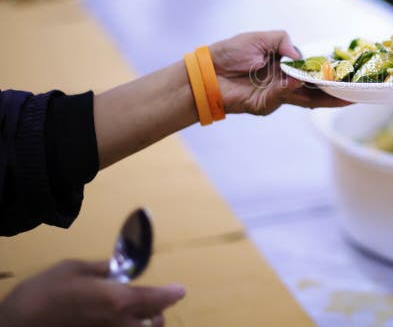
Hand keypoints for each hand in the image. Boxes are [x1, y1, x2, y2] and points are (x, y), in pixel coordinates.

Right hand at [0, 260, 184, 326]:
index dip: (172, 293)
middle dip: (160, 311)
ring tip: (145, 316)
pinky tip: (118, 321)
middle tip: (162, 300)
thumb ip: (104, 269)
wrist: (16, 324)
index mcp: (117, 299)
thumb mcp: (76, 268)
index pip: (157, 298)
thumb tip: (119, 267)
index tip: (180, 290)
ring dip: (145, 325)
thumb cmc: (45, 292)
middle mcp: (118, 322)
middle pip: (154, 321)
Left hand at [209, 31, 348, 114]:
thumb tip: (299, 55)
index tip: (351, 72)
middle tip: (357, 91)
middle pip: (316, 89)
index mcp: (287, 66)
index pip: (314, 71)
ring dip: (324, 96)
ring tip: (343, 95)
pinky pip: (283, 96)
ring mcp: (277, 95)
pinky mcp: (266, 104)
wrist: (208, 71)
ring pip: (306, 97)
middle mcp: (286, 82)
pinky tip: (296, 80)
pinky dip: (290, 88)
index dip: (331, 72)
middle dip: (336, 91)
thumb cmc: (232, 52)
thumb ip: (283, 41)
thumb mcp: (262, 37)